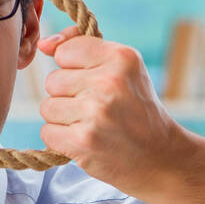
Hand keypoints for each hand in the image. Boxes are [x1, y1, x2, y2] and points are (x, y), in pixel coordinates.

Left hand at [37, 26, 204, 203]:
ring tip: (92, 126)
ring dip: (63, 120)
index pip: (66, 51)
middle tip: (97, 110)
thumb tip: (43, 44)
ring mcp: (95, 112)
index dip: (74, 69)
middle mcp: (109, 82)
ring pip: (48, 107)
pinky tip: (85, 141)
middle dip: (68, 97)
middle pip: (53, 81)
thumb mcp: (122, 69)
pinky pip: (47, 131)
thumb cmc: (136, 110)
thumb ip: (82, 47)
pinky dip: (61, 140)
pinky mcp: (82, 140)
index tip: (94, 83)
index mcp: (121, 58)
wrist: (161, 158)